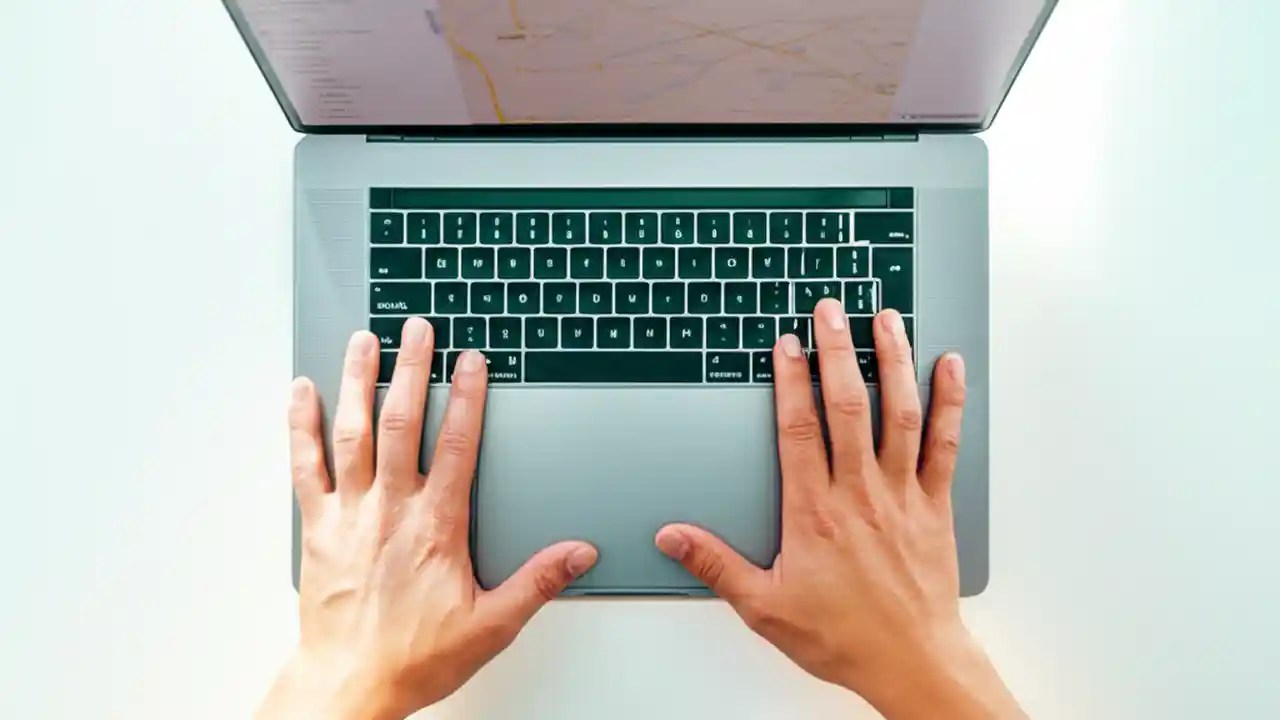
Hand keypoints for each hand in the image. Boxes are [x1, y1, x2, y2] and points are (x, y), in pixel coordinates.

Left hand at [256, 319, 597, 719]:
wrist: (350, 684)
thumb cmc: (414, 656)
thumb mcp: (492, 624)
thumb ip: (537, 581)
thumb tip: (579, 553)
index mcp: (436, 525)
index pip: (456, 444)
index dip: (466, 396)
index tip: (472, 360)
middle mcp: (390, 509)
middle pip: (401, 422)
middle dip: (411, 368)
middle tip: (417, 328)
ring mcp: (348, 514)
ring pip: (352, 433)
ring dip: (359, 381)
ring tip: (364, 340)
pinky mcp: (316, 527)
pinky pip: (305, 466)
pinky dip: (301, 426)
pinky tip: (302, 392)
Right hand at [655, 300, 1021, 719]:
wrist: (912, 662)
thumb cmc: (843, 636)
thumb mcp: (764, 607)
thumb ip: (716, 564)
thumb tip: (673, 536)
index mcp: (814, 512)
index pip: (799, 430)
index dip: (791, 382)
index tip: (787, 345)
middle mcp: (860, 494)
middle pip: (848, 407)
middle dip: (839, 351)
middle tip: (831, 310)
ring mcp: (902, 495)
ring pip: (898, 414)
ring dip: (893, 360)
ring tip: (887, 318)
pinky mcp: (935, 506)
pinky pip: (945, 444)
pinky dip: (949, 401)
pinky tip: (949, 366)